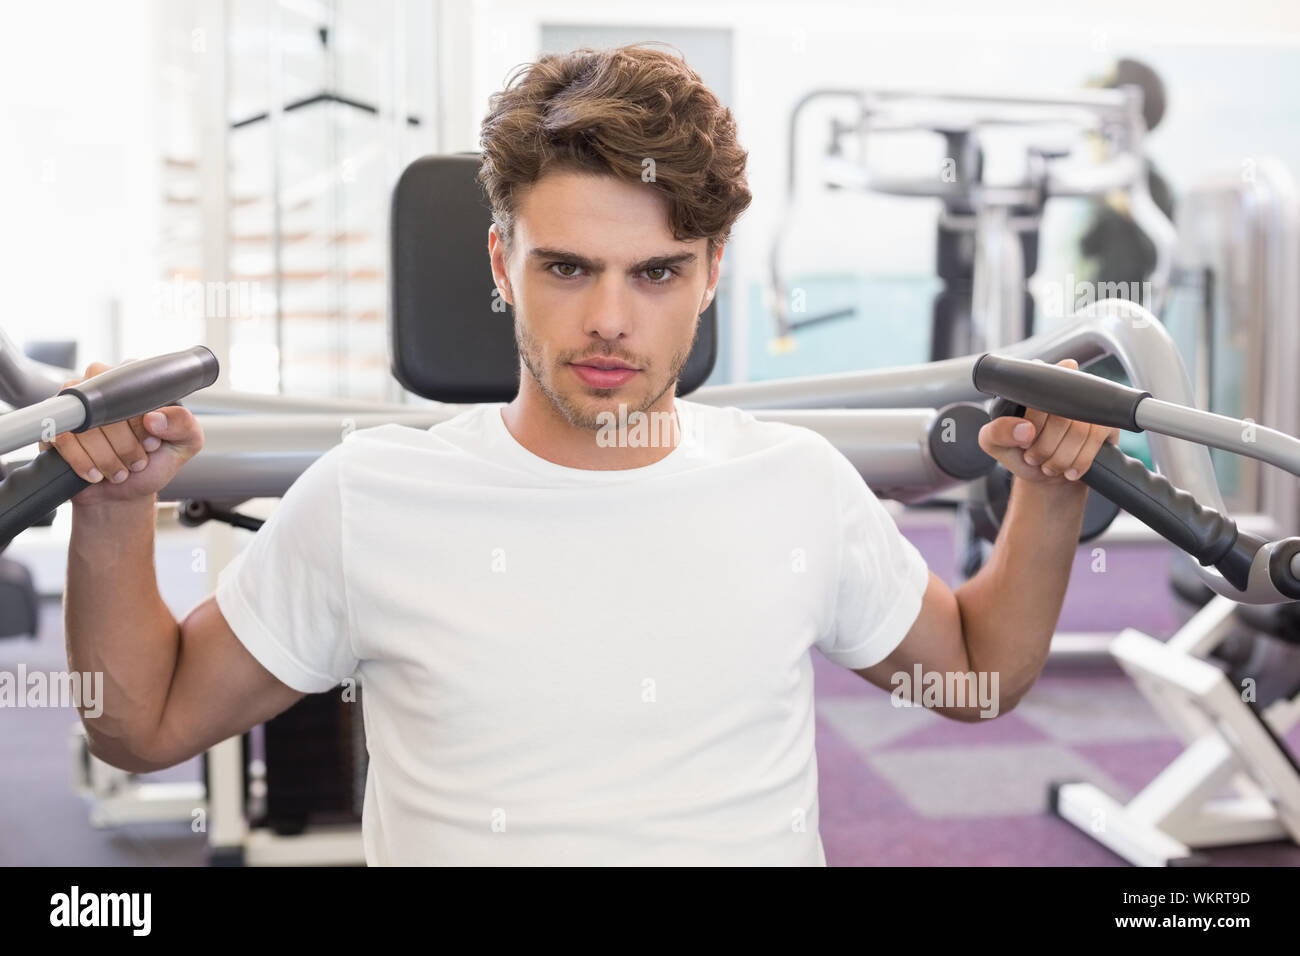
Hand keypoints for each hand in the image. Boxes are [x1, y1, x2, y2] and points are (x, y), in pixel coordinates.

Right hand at [39, 361, 204, 506]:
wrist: (122, 493)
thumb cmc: (153, 462)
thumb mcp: (184, 444)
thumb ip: (183, 425)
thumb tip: (153, 417)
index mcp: (134, 382)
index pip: (133, 392)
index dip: (142, 424)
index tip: (151, 444)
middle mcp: (101, 386)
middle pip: (106, 408)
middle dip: (125, 445)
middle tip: (137, 462)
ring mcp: (74, 404)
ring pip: (84, 425)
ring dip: (106, 457)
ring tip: (120, 471)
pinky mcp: (54, 425)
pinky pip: (62, 438)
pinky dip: (83, 462)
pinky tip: (97, 474)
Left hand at [976, 358, 1119, 487]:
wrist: (1049, 476)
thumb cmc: (1020, 454)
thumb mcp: (996, 445)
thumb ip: (997, 433)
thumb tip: (1024, 429)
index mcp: (1030, 387)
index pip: (1037, 394)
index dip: (1031, 426)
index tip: (1024, 443)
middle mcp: (1061, 389)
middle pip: (1061, 416)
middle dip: (1045, 448)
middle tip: (1035, 458)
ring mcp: (1086, 404)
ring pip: (1080, 430)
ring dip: (1061, 458)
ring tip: (1049, 466)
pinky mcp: (1103, 421)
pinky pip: (1096, 438)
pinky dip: (1079, 461)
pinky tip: (1069, 470)